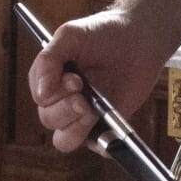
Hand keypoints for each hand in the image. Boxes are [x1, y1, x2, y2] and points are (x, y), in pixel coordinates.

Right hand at [27, 7, 180, 154]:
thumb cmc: (103, 33)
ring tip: (93, 109)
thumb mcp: (70, 35)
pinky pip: (97, 147)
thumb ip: (49, 60)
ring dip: (76, 128)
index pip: (40, 98)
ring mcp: (84, 115)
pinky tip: (109, 121)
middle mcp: (63, 100)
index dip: (54, 94)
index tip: (75, 79)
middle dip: (65, 109)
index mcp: (50, 79)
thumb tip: (40, 94)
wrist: (139, 37)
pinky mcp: (106, 126)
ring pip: (65, 140)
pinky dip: (102, 142)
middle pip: (49, 119)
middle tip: (84, 93)